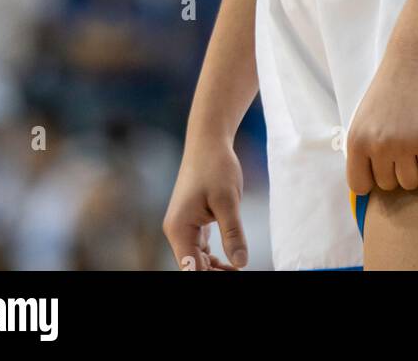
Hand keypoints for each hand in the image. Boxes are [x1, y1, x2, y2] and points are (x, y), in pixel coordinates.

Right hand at [163, 140, 247, 270]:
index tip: (233, 275)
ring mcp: (183, 226)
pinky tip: (230, 262)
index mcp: (179, 229)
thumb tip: (241, 264)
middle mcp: (176, 231)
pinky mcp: (191, 221)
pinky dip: (213, 258)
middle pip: (192, 267)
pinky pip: (199, 248)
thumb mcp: (228, 201)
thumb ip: (233, 233)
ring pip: (196, 259)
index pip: (191, 268)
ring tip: (236, 271)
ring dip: (214, 269)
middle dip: (213, 273)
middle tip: (238, 273)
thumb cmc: (216, 166)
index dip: (211, 276)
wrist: (208, 141)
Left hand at [345, 45, 417, 194]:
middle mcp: (376, 146)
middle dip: (397, 171)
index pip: (359, 185)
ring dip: (416, 169)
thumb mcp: (364, 119)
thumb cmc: (390, 88)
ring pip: (410, 183)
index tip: (383, 168)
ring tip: (416, 145)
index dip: (373, 180)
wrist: (414, 61)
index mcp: (356, 141)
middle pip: (388, 185)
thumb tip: (369, 182)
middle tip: (404, 147)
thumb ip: (365, 148)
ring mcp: (402, 145)